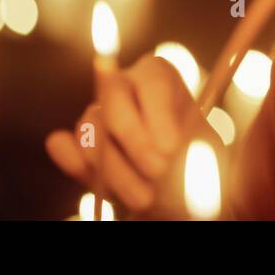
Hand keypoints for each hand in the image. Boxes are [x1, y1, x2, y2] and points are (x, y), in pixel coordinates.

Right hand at [46, 53, 223, 218]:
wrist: (180, 193)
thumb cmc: (199, 164)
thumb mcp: (208, 151)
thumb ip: (195, 145)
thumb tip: (168, 146)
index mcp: (159, 77)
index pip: (154, 81)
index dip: (159, 114)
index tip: (171, 147)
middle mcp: (124, 86)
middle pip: (113, 96)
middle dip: (134, 138)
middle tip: (159, 171)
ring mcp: (96, 113)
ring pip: (91, 129)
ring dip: (115, 169)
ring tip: (146, 198)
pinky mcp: (78, 145)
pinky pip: (66, 148)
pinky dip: (74, 163)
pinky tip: (96, 184)